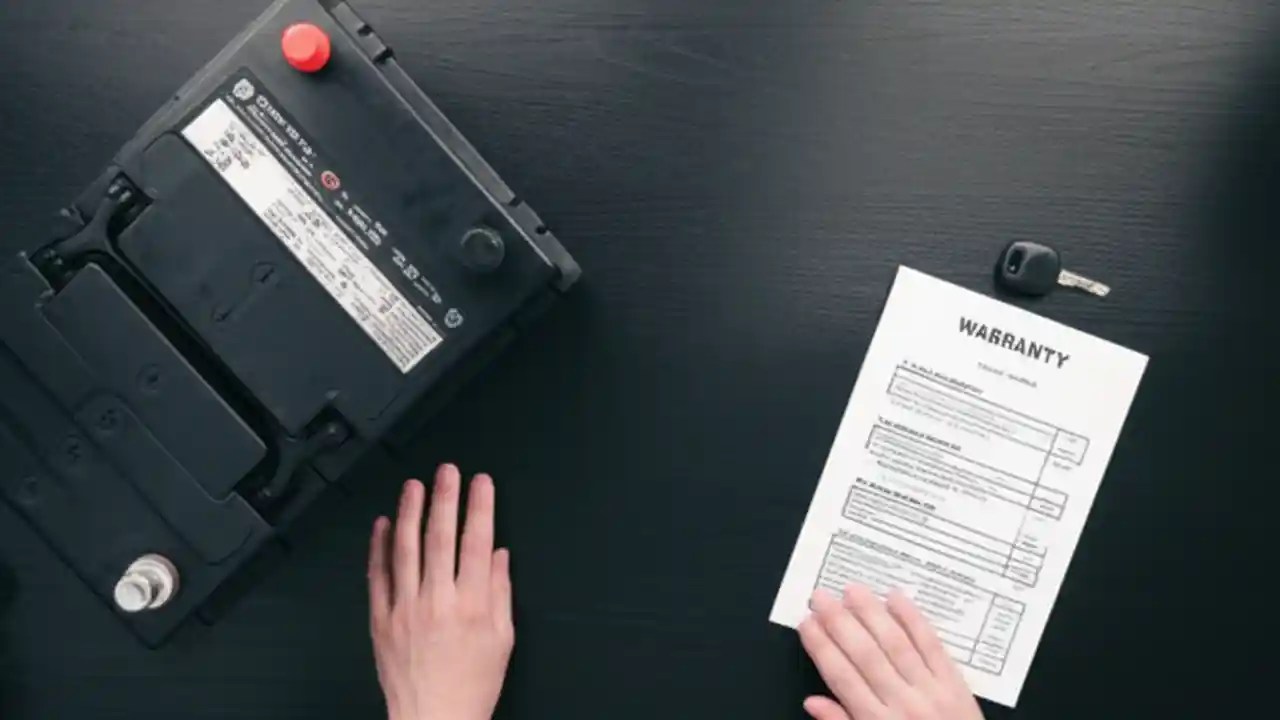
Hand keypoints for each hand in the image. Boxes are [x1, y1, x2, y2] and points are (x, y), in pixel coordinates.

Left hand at [368, 465, 514, 719]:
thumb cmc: (475, 684)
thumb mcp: (503, 640)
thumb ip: (500, 592)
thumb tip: (498, 553)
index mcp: (473, 605)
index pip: (477, 543)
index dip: (480, 508)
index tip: (481, 482)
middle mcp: (437, 600)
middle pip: (440, 539)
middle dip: (445, 499)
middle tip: (446, 470)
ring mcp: (404, 608)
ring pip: (404, 550)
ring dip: (409, 512)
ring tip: (413, 485)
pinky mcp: (380, 620)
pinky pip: (377, 576)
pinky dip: (378, 547)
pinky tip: (382, 523)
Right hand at [798, 585, 983, 719]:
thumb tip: (812, 701)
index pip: (842, 678)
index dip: (821, 647)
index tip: (806, 622)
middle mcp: (901, 703)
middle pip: (865, 655)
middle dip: (839, 623)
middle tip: (820, 596)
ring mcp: (930, 690)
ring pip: (895, 644)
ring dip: (871, 613)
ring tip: (852, 589)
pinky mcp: (954, 683)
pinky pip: (932, 645)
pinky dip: (913, 620)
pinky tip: (896, 598)